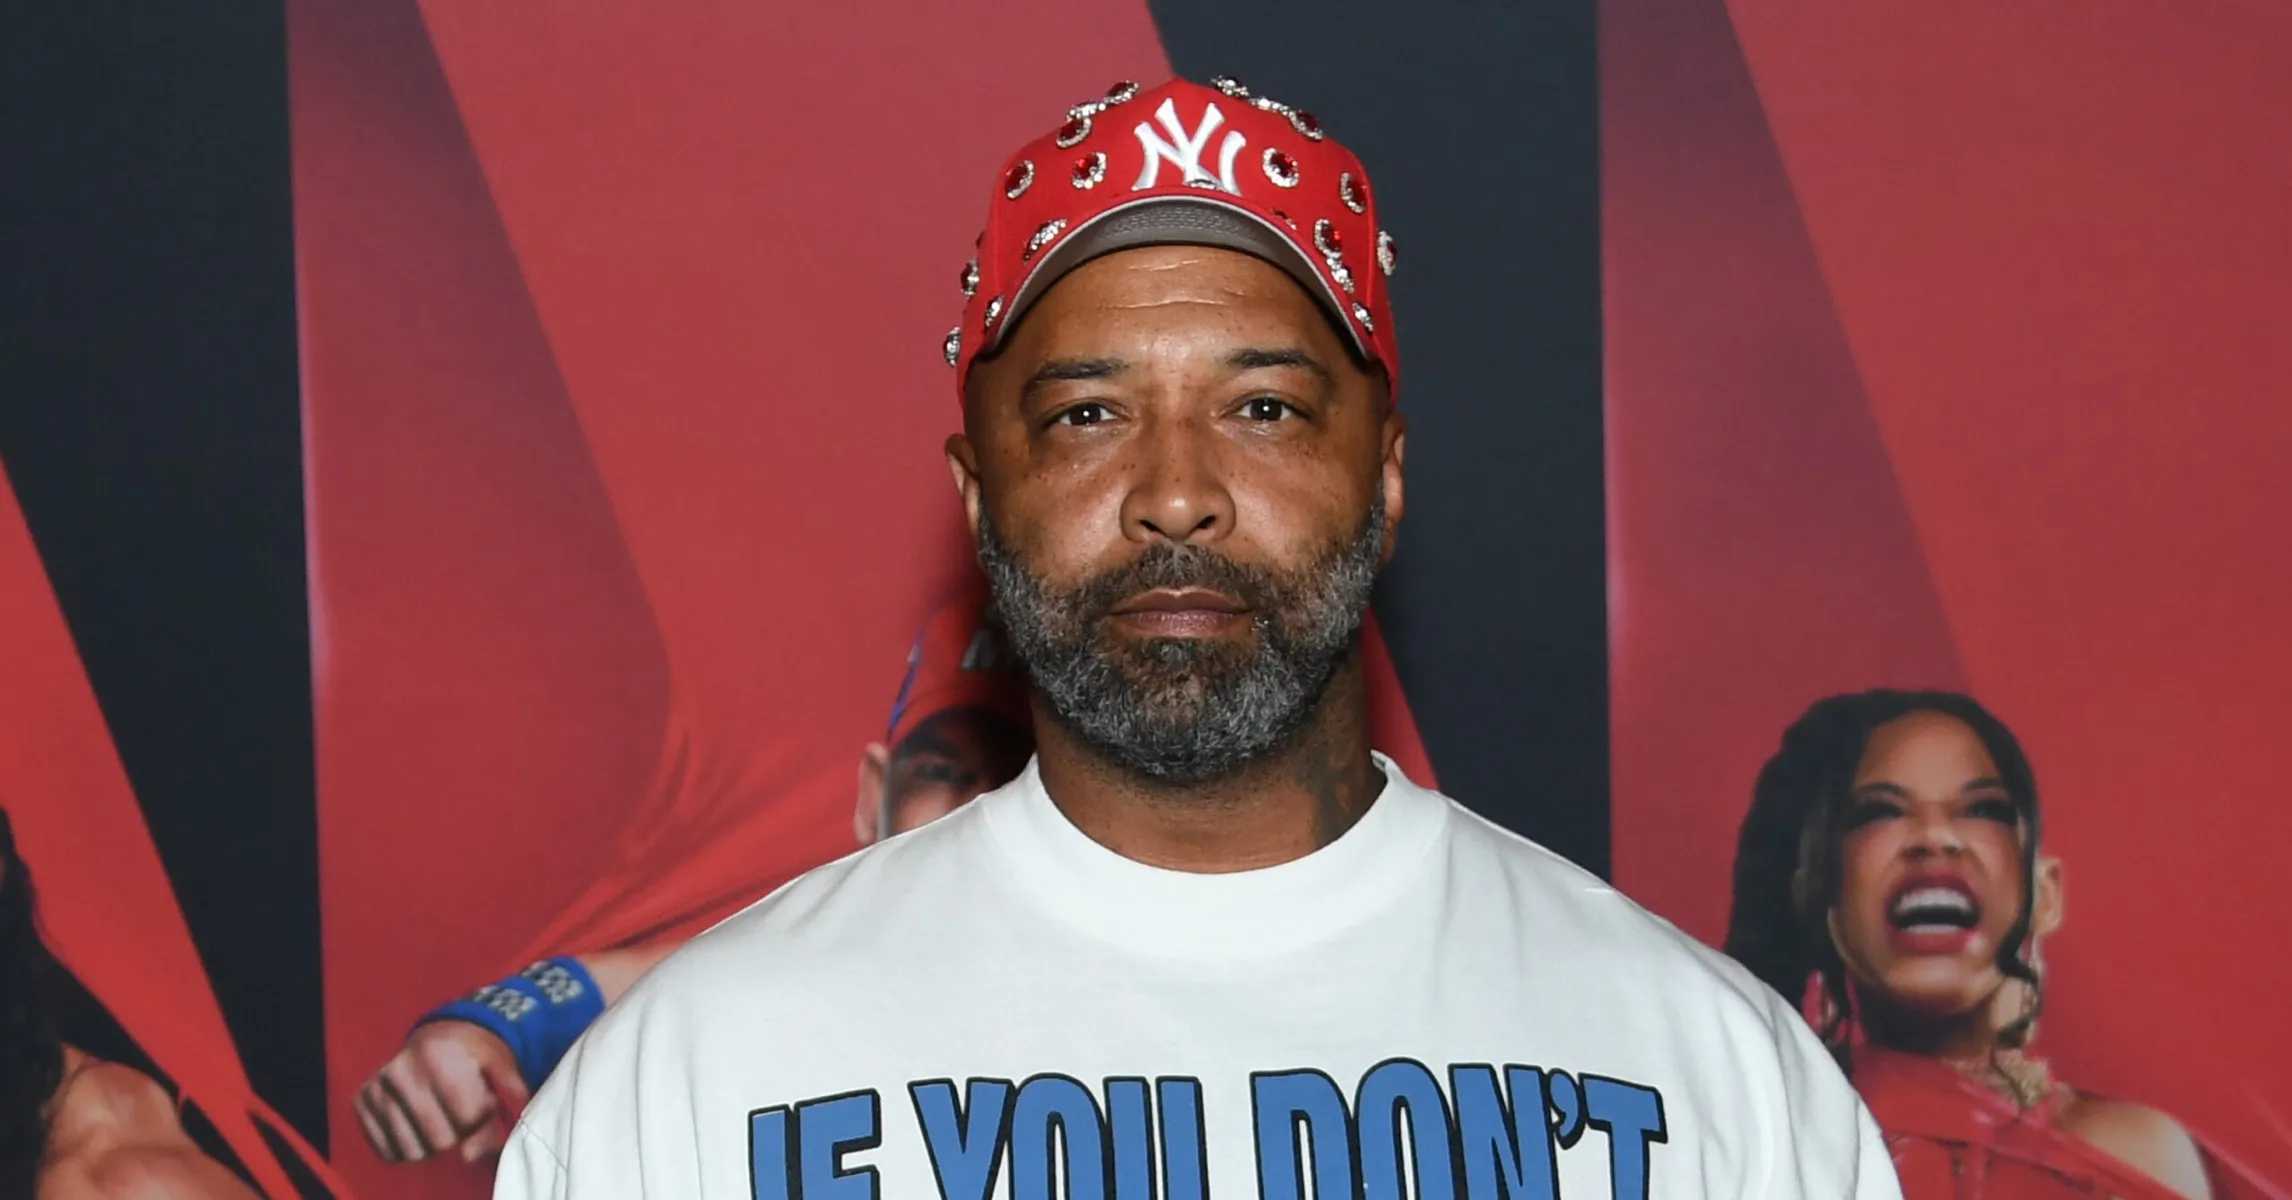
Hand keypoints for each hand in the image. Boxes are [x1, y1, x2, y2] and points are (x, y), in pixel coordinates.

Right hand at [355, 1020, 529, 1164]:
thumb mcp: (500, 1066)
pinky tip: (419, 1128)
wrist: (439, 1037)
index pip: (468, 1118)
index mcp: (436, 1055)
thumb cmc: (474, 1055)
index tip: (484, 1102)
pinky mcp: (362, 1101)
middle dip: (458, 1135)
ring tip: (441, 1121)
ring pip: (411, 1150)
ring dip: (432, 1145)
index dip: (483, 1117)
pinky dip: (407, 1148)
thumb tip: (469, 1155)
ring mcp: (377, 1086)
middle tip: (462, 1116)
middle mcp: (400, 1070)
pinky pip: (386, 1150)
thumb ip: (502, 1104)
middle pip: (439, 1139)